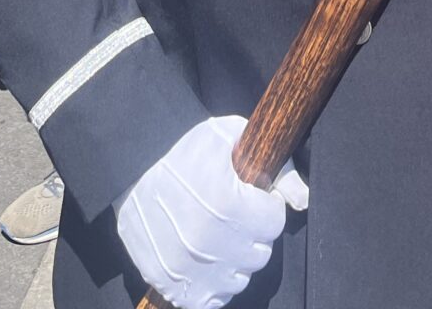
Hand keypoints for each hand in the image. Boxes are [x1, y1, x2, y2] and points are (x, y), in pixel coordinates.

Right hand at [116, 115, 307, 308]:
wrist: (129, 172)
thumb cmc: (183, 152)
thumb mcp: (229, 138)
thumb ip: (274, 166)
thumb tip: (302, 200)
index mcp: (227, 204)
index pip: (274, 221)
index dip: (266, 205)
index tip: (254, 196)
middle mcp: (210, 244)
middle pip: (260, 253)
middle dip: (254, 232)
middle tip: (235, 214)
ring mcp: (191, 270)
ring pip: (240, 278)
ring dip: (236, 258)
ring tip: (218, 232)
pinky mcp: (173, 287)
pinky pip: (214, 299)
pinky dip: (214, 282)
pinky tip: (206, 257)